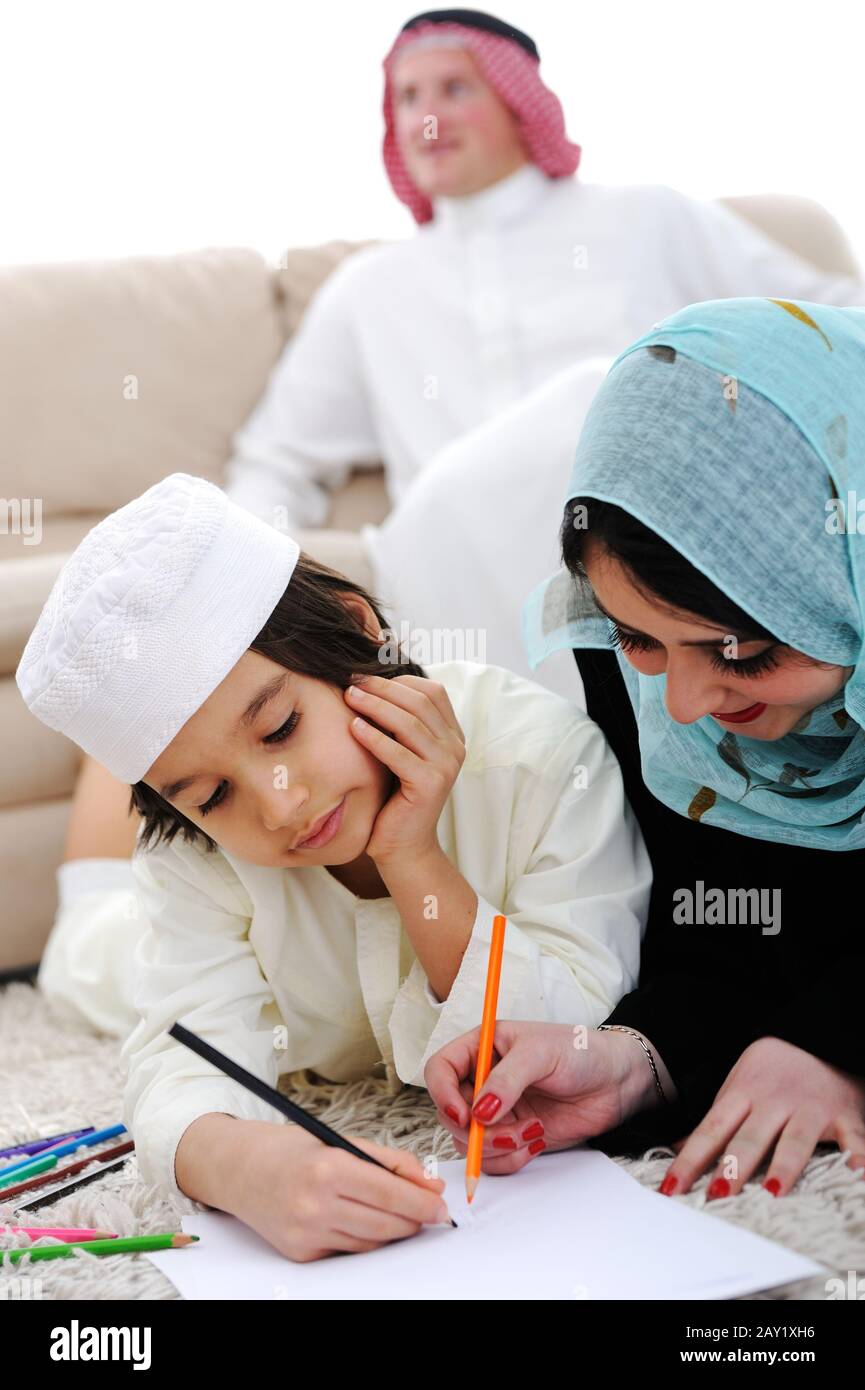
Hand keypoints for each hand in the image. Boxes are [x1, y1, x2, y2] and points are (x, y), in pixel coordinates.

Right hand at [183, 1116, 451, 1261]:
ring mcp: (307, 1233)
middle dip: (415, 1220)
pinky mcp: (301, 1253)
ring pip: (371, 1243)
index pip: (390, 1193)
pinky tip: (369, 1222)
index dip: (422, 1202)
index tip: (441, 1205)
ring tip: (406, 1217)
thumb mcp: (340, 1141)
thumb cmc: (292, 1150)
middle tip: (431, 1212)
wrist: (241, 1170)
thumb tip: (429, 1183)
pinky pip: (348, 1250)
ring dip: (395, 1232)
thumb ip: (388, 1160)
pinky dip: (366, 1239)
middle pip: (385, 1223)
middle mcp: (315, 1205)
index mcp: (328, 1168)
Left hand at [344, 673, 465, 864]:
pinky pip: (398, 753)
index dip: (398, 680)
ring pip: (409, 723)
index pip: (431, 692)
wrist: (403, 845)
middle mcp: (455, 747)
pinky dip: (374, 737)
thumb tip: (369, 684)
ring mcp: (446, 766)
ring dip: (375, 706)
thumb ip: (398, 723)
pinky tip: (353, 727)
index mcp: (452, 735)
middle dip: (382, 688)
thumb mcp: (401, 752)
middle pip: (419, 702)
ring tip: (349, 697)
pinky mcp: (430, 784)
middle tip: (351, 682)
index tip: (365, 677)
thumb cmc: (395, 797)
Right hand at [424, 1020, 664, 1173]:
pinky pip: (494, 1159)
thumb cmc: (580, 1051)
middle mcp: (482, 1080)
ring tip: (532, 1130)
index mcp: (481, 1048)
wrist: (616, 1081)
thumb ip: (507, 1079)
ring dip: (496, 1146)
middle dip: (475, 1130)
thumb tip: (479, 1111)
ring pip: (469, 1142)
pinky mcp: (513, 1136)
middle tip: (506, 1130)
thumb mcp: (541, 1052)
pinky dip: (511, 1158)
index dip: (441, 1093)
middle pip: (449, 1113)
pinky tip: (538, 1139)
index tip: (463, 1114)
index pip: (440, 1069)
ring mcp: (497, 1111)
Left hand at [658, 1036, 864, 1199]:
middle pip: (750, 1138)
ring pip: (795, 1140)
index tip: (671, 1188)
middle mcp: (774, 1102)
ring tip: (772, 1192)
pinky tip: (857, 1175)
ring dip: (783, 1166)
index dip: (690, 1159)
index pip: (711, 1131)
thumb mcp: (736, 1089)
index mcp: (742, 1095)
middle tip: (717, 1196)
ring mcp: (810, 1108)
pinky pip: (852, 1139)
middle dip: (733, 1167)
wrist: (818, 1038)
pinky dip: (857, 1157)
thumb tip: (676, 1149)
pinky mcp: (843, 1116)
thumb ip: (713, 1123)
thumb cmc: (772, 1073)